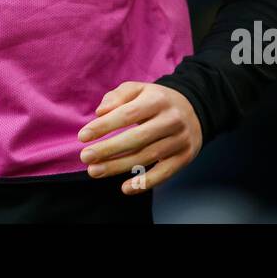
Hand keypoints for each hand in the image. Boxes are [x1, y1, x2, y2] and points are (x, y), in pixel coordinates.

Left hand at [77, 81, 201, 194]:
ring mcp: (179, 140)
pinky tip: (125, 188)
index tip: (82, 136)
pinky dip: (144, 183)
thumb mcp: (138, 89)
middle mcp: (171, 120)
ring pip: (146, 157)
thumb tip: (100, 112)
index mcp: (157, 99)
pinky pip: (163, 173)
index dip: (104, 126)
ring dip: (118, 167)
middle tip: (85, 157)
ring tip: (94, 171)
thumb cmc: (155, 100)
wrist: (194, 110)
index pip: (127, 114)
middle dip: (108, 149)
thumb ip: (117, 96)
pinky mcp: (184, 157)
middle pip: (136, 138)